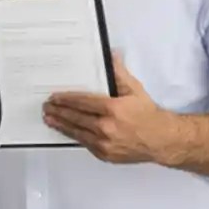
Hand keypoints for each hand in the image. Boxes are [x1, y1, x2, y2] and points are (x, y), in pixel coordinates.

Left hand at [41, 54, 177, 164]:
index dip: (66, 99)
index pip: (82, 102)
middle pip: (75, 117)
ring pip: (76, 132)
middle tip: (46, 106)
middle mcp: (107, 127)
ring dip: (60, 125)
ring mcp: (105, 143)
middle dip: (58, 111)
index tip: (55, 97)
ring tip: (49, 119)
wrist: (161, 140)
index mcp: (113, 109)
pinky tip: (65, 130)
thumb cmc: (148, 115)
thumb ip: (119, 73)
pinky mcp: (104, 154)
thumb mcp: (135, 89)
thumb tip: (112, 54)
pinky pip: (84, 143)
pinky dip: (73, 136)